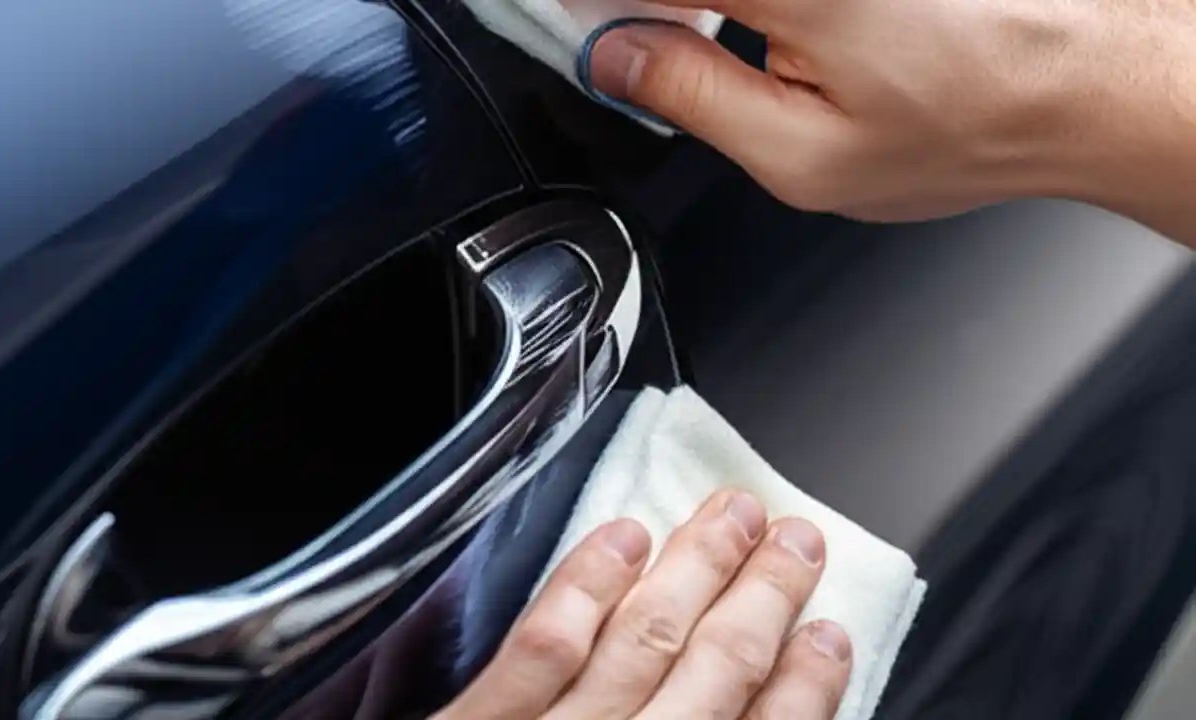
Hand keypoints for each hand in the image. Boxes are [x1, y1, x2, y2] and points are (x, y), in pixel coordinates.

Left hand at [434, 490, 850, 718]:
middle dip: (764, 601)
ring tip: (735, 515)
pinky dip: (587, 586)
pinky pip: (542, 647)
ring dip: (696, 570)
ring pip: (642, 643)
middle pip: (714, 676)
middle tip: (797, 540)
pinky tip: (624, 539)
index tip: (829, 635)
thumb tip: (753, 716)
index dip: (806, 688)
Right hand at [584, 0, 1195, 239]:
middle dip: (637, 7)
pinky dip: (737, 5)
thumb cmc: (964, 124)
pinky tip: (741, 23)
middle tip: (625, 44)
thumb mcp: (802, 155)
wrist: (1074, 83)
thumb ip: (689, 96)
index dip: (586, 4)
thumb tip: (611, 56)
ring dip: (690, 7)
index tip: (565, 28)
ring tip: (690, 39)